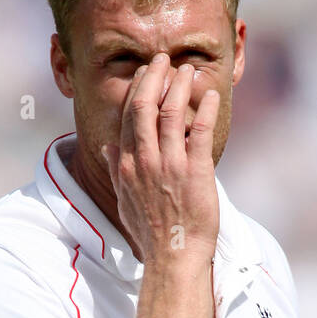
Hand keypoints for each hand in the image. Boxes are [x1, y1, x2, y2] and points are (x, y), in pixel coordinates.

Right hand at [101, 53, 220, 264]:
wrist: (172, 257)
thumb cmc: (150, 233)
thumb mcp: (123, 201)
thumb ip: (115, 171)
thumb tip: (104, 149)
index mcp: (127, 165)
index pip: (129, 116)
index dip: (138, 89)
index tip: (146, 74)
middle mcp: (145, 161)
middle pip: (146, 106)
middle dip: (155, 77)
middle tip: (164, 60)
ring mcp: (170, 165)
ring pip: (172, 112)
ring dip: (180, 87)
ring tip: (187, 71)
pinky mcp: (196, 172)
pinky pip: (200, 132)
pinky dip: (206, 109)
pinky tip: (212, 95)